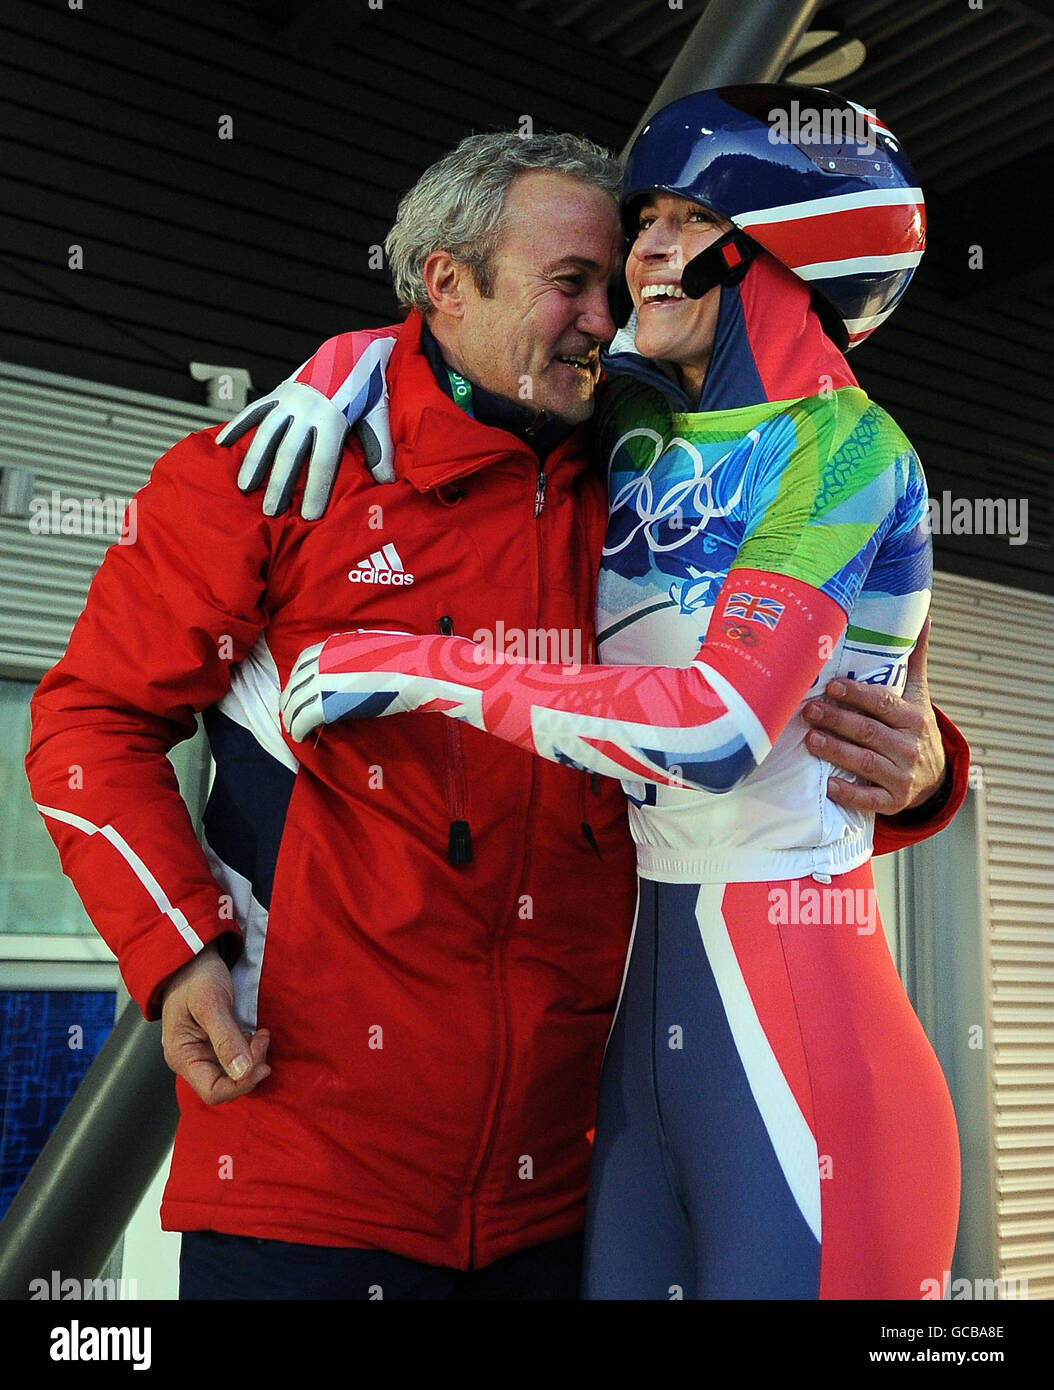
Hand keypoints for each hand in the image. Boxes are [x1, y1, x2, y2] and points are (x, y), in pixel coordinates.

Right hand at [161, 943, 269, 1104]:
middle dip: (250, 1067)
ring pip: (234, 1072)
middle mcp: (192, 1059)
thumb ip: (226, 1038)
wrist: (193, 955)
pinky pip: (237, 1057)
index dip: (241, 1084)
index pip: (213, 1092)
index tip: (262, 1064)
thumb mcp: (211, 1003)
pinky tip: (256, 1033)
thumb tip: (242, 1072)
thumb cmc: (196, 976)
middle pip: (226, 1083)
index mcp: (182, 1056)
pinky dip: (250, 1049)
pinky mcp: (216, 1043)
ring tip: (261, 1033)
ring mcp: (204, 1052)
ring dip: (253, 1057)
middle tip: (262, 1038)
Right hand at [218, 335, 396, 517]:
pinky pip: (253, 411)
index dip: (316, 489)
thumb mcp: (378, 413)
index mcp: (333, 417)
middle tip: (271, 512)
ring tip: (245, 488)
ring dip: (254, 461)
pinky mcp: (278, 392)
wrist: (350, 349)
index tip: (309, 516)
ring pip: (266, 433)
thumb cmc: (367, 388)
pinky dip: (237, 426)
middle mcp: (307, 408)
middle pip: (289, 452)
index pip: (323, 461)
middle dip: (279, 484)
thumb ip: (380, 446)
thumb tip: (387, 481)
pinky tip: (222, 444)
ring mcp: (289, 399)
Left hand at [280, 630, 460, 742]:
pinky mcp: (325, 702)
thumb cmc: (403, 658)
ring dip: (291, 718)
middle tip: (292, 715)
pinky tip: (301, 736)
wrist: (413, 669)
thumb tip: (355, 668)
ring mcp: (321, 681)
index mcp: (330, 646)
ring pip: (295, 703)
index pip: (302, 663)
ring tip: (294, 730)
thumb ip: (354, 656)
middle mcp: (321, 661)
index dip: (298, 681)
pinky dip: (298, 729)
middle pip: (294, 684)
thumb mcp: (371, 647)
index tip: (299, 692)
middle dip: (290, 701)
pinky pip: (303, 718)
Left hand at [802, 618, 945, 814]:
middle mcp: (910, 747)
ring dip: (837, 751)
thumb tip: (924, 613)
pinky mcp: (893, 801)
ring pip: (866, 763)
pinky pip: (869, 799)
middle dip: (838, 720)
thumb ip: (915, 658)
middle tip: (809, 710)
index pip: (883, 704)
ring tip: (810, 739)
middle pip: (869, 732)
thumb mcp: (919, 694)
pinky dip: (849, 793)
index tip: (832, 685)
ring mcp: (903, 776)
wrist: (936, 777)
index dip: (858, 695)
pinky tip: (828, 784)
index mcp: (913, 718)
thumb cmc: (915, 728)